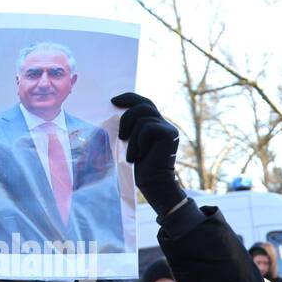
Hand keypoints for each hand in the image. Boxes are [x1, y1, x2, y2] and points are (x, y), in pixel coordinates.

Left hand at [112, 93, 184, 213]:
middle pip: (144, 105)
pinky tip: (140, 155)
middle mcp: (163, 123)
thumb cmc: (138, 166)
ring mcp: (168, 128)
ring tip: (130, 153)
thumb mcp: (127, 142)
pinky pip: (149, 128)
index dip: (129, 97)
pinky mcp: (171, 135)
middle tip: (121, 136)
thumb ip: (126, 127)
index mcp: (153, 123)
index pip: (143, 102)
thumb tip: (111, 113)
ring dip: (132, 136)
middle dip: (127, 117)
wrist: (153, 183)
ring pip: (144, 118)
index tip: (113, 101)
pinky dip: (139, 141)